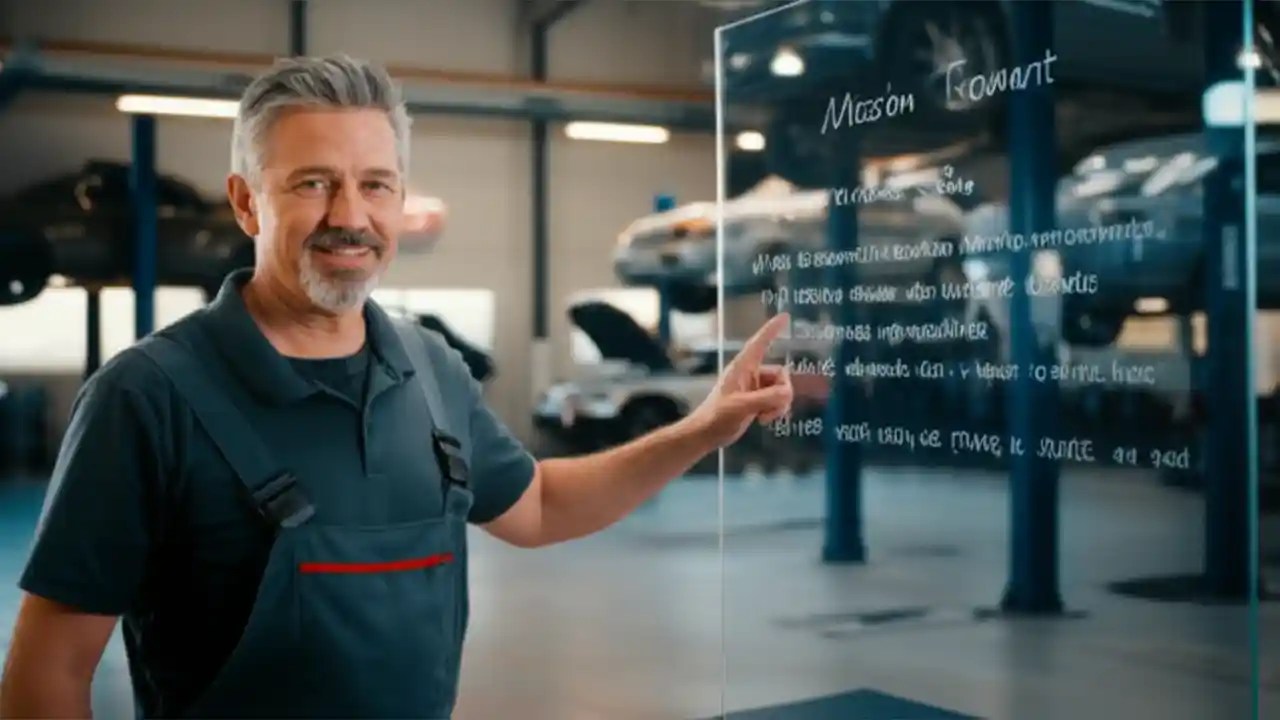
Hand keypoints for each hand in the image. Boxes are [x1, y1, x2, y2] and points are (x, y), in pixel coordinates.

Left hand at [686, 313, 794, 448]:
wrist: (707, 434)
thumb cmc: (717, 416)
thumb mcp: (741, 406)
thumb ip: (766, 398)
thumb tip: (787, 393)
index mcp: (743, 367)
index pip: (760, 343)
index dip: (772, 329)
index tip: (785, 316)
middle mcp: (751, 374)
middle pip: (781, 374)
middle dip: (782, 393)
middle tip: (771, 409)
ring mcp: (755, 388)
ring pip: (781, 389)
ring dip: (779, 405)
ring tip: (764, 417)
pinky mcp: (757, 401)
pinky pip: (777, 400)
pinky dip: (776, 410)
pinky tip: (763, 420)